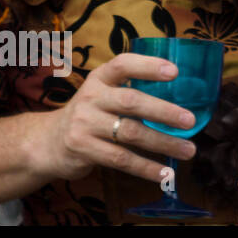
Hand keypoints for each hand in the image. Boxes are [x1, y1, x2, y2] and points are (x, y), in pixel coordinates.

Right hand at [35, 53, 197, 184]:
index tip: (175, 72)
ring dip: (163, 143)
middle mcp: (91, 97)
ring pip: (130, 133)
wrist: (47, 142)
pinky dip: (145, 167)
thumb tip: (184, 97)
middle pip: (131, 102)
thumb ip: (132, 90)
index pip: (123, 64)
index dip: (148, 66)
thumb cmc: (91, 114)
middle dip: (164, 112)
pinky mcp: (82, 149)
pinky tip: (164, 172)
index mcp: (100, 78)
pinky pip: (120, 159)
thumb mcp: (104, 94)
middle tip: (191, 121)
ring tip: (189, 149)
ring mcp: (84, 124)